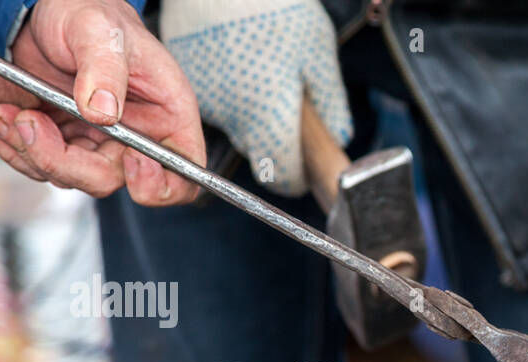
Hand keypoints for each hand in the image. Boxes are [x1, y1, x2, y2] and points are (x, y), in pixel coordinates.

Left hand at [0, 0, 204, 204]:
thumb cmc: (90, 13)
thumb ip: (105, 69)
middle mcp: (136, 138)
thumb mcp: (99, 29)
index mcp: (167, 117)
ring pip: (70, 177)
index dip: (160, 184)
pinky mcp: (63, 141)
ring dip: (33, 152)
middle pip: (112, 179)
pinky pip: (40, 164)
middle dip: (67, 162)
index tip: (132, 162)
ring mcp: (98, 143)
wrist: (46, 9)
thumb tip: (102, 113)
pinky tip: (5, 117)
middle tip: (33, 123)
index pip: (182, 175)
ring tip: (13, 113)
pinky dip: (16, 147)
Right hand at [160, 0, 351, 196]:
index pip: (282, 175)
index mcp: (269, 114)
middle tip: (291, 109)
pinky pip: (217, 101)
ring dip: (252, 112)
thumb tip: (339, 135)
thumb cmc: (270, 4)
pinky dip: (231, 90)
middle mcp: (233, 115)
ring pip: (236, 126)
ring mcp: (206, 99)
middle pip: (258, 152)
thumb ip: (330, 102)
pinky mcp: (189, 81)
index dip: (297, 177)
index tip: (305, 172)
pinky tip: (242, 60)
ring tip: (264, 71)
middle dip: (275, 141)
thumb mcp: (318, 50)